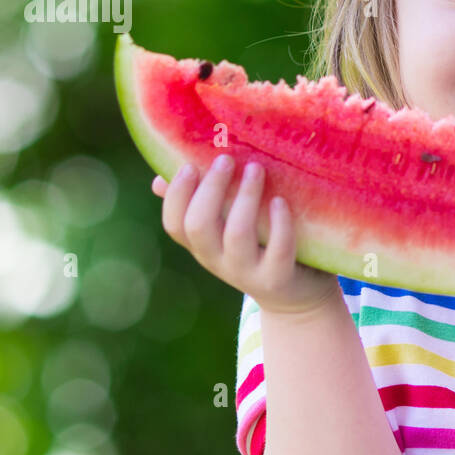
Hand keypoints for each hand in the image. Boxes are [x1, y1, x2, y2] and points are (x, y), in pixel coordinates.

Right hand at [153, 156, 337, 314]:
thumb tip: (159, 179)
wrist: (295, 295)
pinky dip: (279, 224)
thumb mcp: (227, 226)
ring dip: (245, 197)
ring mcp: (246, 273)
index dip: (177, 195)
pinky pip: (278, 251)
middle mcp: (217, 261)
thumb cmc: (259, 246)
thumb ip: (201, 202)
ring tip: (256, 168)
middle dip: (211, 189)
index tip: (190, 165)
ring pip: (237, 234)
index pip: (175, 225)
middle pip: (199, 226)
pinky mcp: (278, 278)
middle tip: (226, 159)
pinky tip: (280, 201)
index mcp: (202, 245)